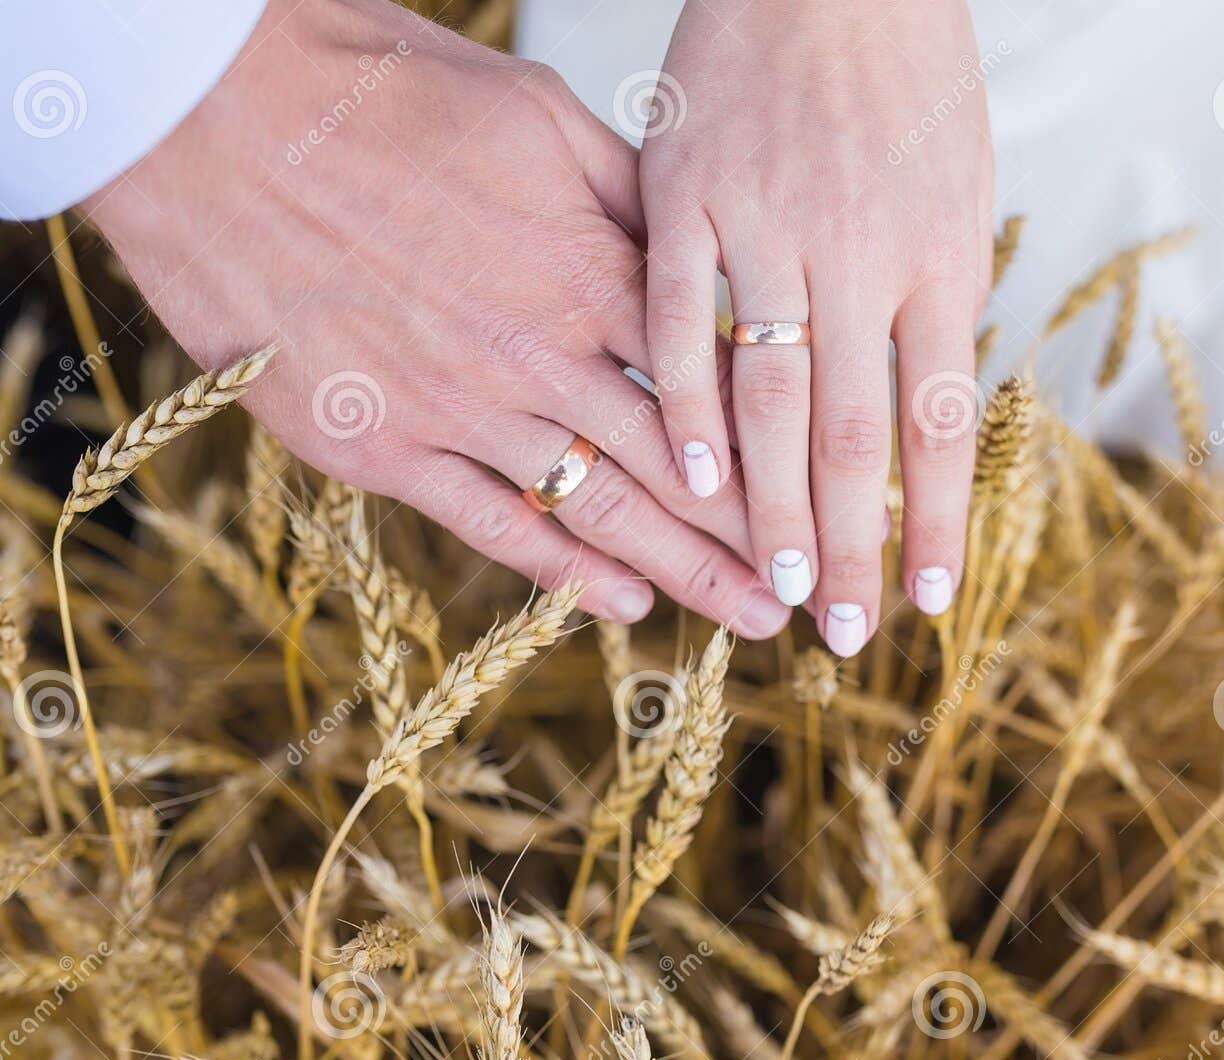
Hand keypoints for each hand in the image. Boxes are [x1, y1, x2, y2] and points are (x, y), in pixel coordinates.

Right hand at [84, 0, 788, 638]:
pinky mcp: (384, 447)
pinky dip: (566, 570)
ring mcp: (461, 407)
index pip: (716, 379)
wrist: (212, 119)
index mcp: (588, 266)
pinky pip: (495, 525)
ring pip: (604, 508)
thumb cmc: (379, 94)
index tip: (829, 486)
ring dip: (688, 572)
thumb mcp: (537, 118)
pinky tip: (624, 606)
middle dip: (760, 532)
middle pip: (681, 463)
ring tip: (754, 619)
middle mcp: (540, 350)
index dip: (782, 440)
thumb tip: (703, 245)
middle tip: (821, 585)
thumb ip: (629, 195)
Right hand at [640, 0, 991, 655]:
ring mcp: (769, 226)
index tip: (925, 603)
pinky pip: (679, 313)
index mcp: (939, 257)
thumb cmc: (905, 74)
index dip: (936, 519)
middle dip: (850, 541)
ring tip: (772, 584)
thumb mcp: (955, 185)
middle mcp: (861, 255)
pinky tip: (690, 475)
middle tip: (840, 631)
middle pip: (855, 430)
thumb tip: (935, 404)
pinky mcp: (686, 191)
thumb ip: (936, 296)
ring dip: (772, 501)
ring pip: (770, 392)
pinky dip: (686, 397)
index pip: (940, 421)